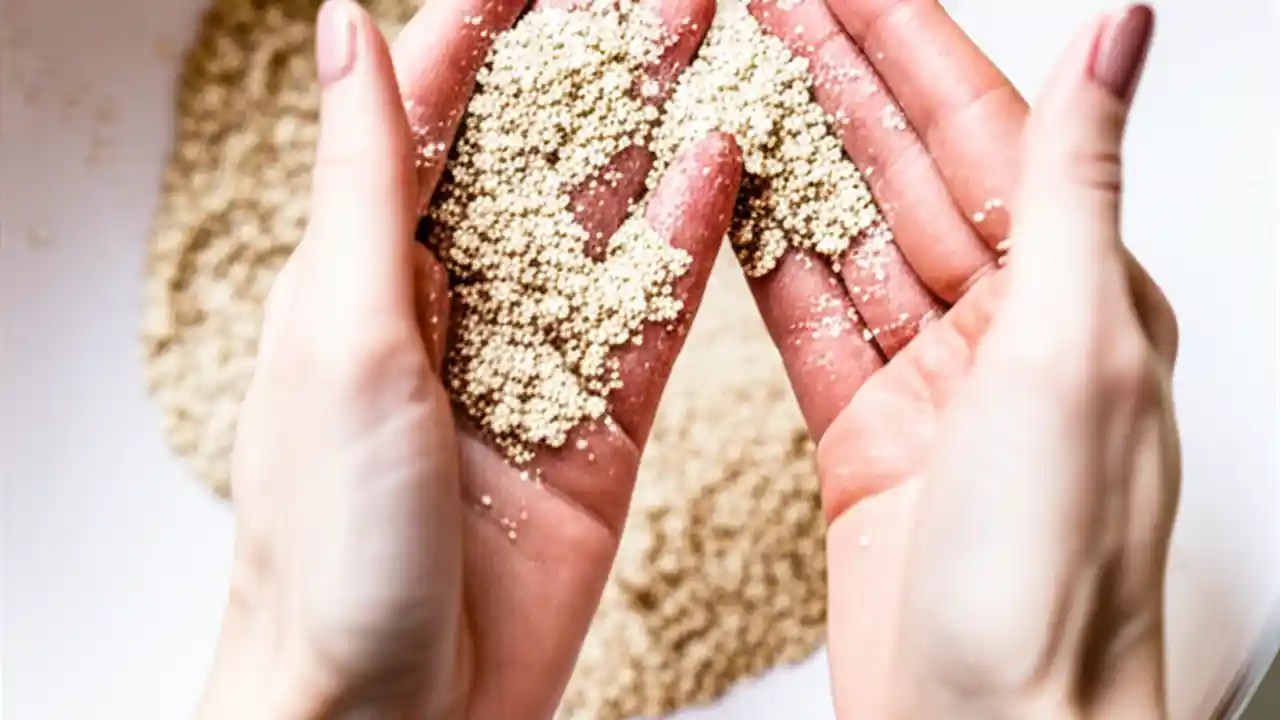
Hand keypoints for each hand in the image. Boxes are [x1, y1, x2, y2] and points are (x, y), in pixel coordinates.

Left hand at [197, 0, 739, 717]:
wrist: (387, 710)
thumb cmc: (330, 536)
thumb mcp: (341, 334)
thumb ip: (366, 182)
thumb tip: (350, 30)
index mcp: (364, 273)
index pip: (427, 115)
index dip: (483, 32)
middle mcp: (452, 306)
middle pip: (533, 158)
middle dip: (596, 71)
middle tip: (672, 0)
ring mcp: (533, 362)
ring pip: (605, 225)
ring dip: (657, 136)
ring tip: (716, 46)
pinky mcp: (598, 426)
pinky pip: (652, 316)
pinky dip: (689, 242)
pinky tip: (726, 165)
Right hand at [742, 1, 1177, 716]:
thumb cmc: (1047, 578)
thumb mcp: (1074, 351)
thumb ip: (1073, 187)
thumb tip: (1122, 37)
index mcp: (1078, 298)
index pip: (980, 132)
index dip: (904, 45)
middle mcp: (1005, 334)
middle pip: (903, 174)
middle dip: (834, 81)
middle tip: (764, 9)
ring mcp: (926, 388)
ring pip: (846, 240)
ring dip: (791, 156)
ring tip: (734, 74)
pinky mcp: (859, 442)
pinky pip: (807, 326)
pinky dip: (763, 261)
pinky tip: (727, 198)